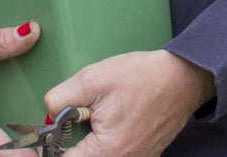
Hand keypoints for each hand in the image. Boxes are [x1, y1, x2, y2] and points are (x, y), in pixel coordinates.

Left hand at [44, 49, 215, 155]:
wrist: (185, 77)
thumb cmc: (143, 77)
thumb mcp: (94, 78)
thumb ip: (62, 97)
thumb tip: (47, 112)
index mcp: (105, 153)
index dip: (47, 149)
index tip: (42, 138)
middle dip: (68, 145)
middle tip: (69, 122)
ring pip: (97, 156)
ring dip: (87, 143)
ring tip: (92, 119)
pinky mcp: (143, 156)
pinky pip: (114, 154)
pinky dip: (104, 143)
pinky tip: (111, 121)